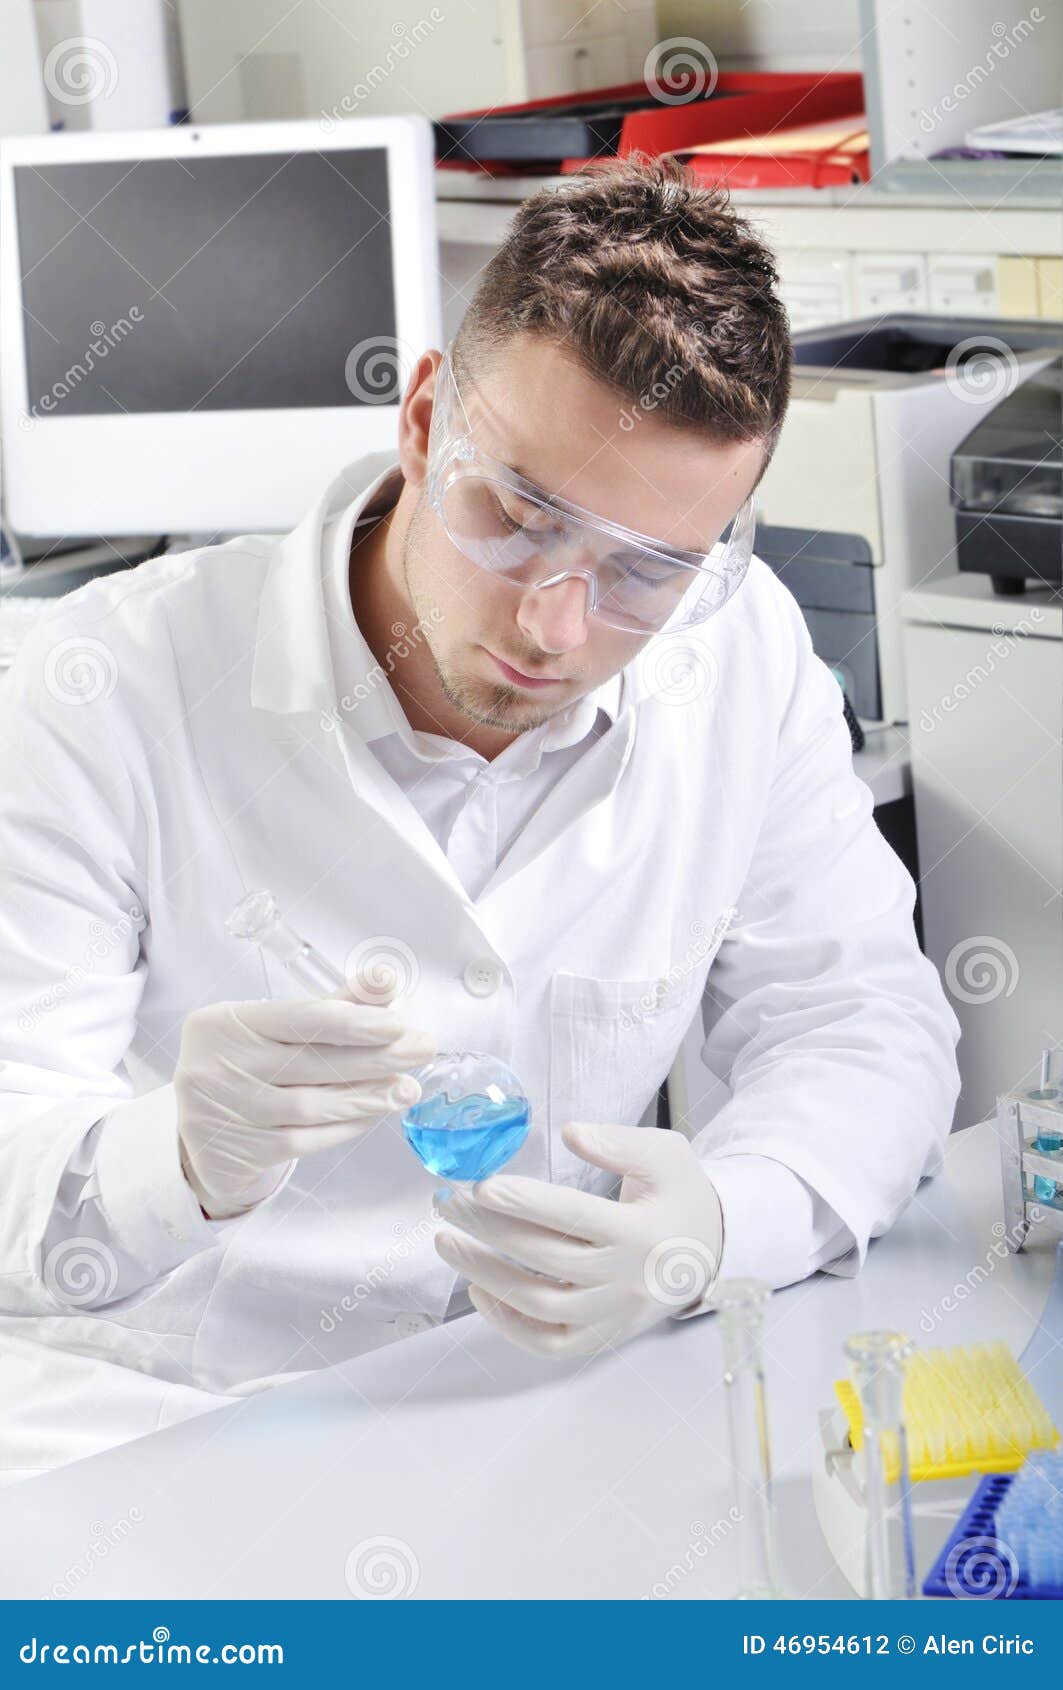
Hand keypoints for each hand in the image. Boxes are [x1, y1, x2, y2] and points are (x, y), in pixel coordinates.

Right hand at [175, 993, 435, 1218]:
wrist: (199, 1131)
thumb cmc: (245, 1065)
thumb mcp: (273, 1028)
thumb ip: (330, 1006)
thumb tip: (384, 980)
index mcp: (225, 1023)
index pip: (302, 1017)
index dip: (356, 1021)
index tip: (399, 1025)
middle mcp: (218, 1066)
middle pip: (312, 1063)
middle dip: (376, 1058)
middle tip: (420, 1052)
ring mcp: (223, 1113)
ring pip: (310, 1106)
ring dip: (367, 1097)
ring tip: (406, 1089)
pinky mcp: (235, 1153)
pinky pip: (303, 1141)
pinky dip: (344, 1127)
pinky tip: (372, 1115)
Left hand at [432, 1122, 722, 1357]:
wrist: (713, 1253)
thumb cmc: (681, 1196)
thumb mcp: (666, 1155)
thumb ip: (619, 1143)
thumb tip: (570, 1133)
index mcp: (643, 1232)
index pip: (576, 1218)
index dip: (526, 1203)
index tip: (481, 1186)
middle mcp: (628, 1279)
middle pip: (546, 1260)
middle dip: (489, 1230)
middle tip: (449, 1203)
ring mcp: (614, 1314)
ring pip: (539, 1306)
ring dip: (486, 1275)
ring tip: (449, 1242)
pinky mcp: (603, 1335)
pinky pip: (549, 1342)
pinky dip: (509, 1324)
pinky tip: (480, 1290)